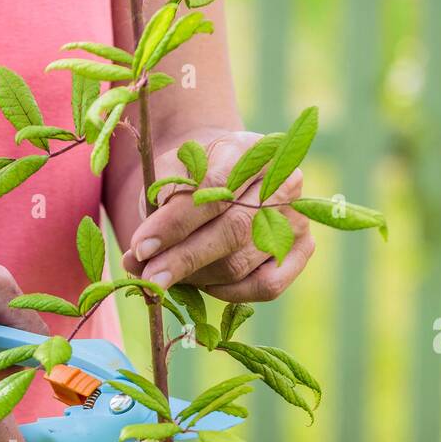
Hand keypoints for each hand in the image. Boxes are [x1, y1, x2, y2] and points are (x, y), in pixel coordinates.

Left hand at [121, 128, 314, 301]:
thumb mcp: (168, 178)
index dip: (175, 223)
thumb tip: (138, 259)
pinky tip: (206, 283)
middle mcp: (284, 181)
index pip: (214, 189)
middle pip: (232, 230)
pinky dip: (230, 292)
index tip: (140, 247)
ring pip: (242, 262)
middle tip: (149, 279)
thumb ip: (155, 211)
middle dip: (183, 259)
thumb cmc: (191, 178)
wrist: (224, 175)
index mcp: (250, 149)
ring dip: (198, 276)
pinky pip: (266, 286)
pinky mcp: (302, 249)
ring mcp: (297, 217)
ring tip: (168, 274)